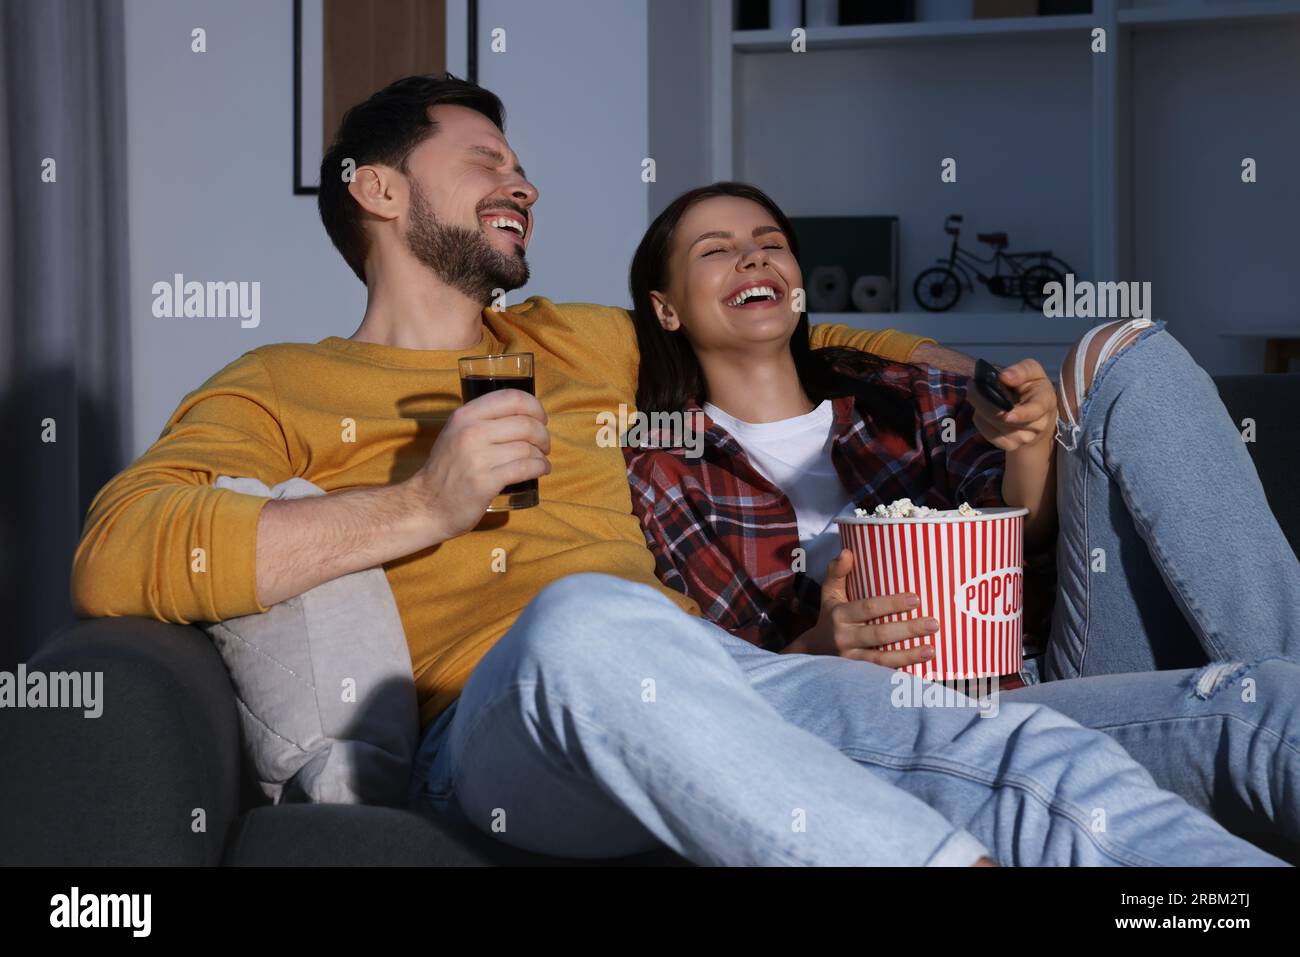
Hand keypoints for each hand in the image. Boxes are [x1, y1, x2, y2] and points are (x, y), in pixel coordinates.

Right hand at [404, 388, 550, 541]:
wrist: (426, 505)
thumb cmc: (446, 470)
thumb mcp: (455, 434)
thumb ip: (480, 421)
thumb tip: (521, 414)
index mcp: (465, 416)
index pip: (511, 398)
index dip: (534, 406)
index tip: (541, 418)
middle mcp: (471, 432)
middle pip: (525, 423)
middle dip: (543, 434)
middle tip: (544, 444)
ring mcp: (478, 458)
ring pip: (528, 447)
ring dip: (542, 454)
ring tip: (542, 460)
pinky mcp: (486, 482)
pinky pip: (525, 468)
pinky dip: (540, 467)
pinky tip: (542, 470)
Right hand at [786, 550, 938, 665]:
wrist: (814, 651)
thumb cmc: (830, 615)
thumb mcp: (829, 593)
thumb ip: (837, 572)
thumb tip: (848, 552)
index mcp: (840, 614)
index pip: (868, 608)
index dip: (892, 604)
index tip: (916, 598)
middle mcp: (845, 638)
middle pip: (879, 634)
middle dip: (907, 629)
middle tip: (933, 623)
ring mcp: (851, 659)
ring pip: (882, 659)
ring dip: (908, 655)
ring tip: (932, 649)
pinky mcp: (858, 674)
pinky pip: (881, 674)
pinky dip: (900, 671)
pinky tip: (921, 668)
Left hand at [967, 358, 1056, 452]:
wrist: (1037, 414)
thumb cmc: (1033, 388)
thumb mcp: (1032, 372)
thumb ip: (1022, 371)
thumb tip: (1004, 377)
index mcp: (1045, 403)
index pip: (1035, 411)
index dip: (1021, 414)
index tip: (1007, 415)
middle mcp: (1037, 425)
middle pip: (1005, 419)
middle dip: (984, 402)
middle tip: (972, 385)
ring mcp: (1023, 438)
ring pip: (994, 426)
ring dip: (980, 409)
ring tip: (976, 394)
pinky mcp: (1010, 446)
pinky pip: (987, 434)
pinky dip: (980, 420)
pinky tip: (980, 409)